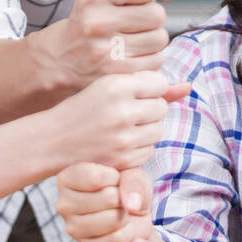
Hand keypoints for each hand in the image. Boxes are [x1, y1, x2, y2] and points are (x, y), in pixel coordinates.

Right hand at [35, 0, 176, 93]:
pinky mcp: (117, 75)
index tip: (133, 0)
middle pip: (157, 14)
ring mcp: (106, 51)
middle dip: (151, 17)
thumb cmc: (90, 19)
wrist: (60, 60)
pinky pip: (156, 61)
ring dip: (152, 39)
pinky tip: (131, 56)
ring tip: (131, 39)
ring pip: (160, 38)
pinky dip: (150, 58)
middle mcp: (97, 22)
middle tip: (132, 23)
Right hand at [42, 71, 188, 171]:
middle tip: (125, 112)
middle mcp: (121, 110)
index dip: (147, 90)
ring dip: (146, 129)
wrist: (53, 140)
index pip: (159, 83)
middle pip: (161, 108)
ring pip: (158, 129)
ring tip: (121, 127)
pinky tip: (119, 142)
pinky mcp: (123, 159)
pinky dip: (138, 147)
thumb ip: (148, 85)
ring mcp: (123, 136)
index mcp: (116, 85)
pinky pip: (149, 150)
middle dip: (148, 110)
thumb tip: (189, 87)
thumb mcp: (110, 86)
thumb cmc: (84, 108)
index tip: (130, 95)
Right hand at [55, 163, 156, 241]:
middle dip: (123, 197)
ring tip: (120, 210)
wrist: (133, 208)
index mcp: (67, 179)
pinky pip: (117, 239)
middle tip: (119, 197)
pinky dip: (128, 232)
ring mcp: (72, 228)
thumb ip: (133, 181)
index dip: (116, 177)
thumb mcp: (132, 171)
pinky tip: (121, 225)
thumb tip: (131, 205)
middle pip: (109, 198)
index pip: (97, 178)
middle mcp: (64, 204)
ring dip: (126, 214)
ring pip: (113, 220)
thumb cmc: (127, 183)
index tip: (114, 178)